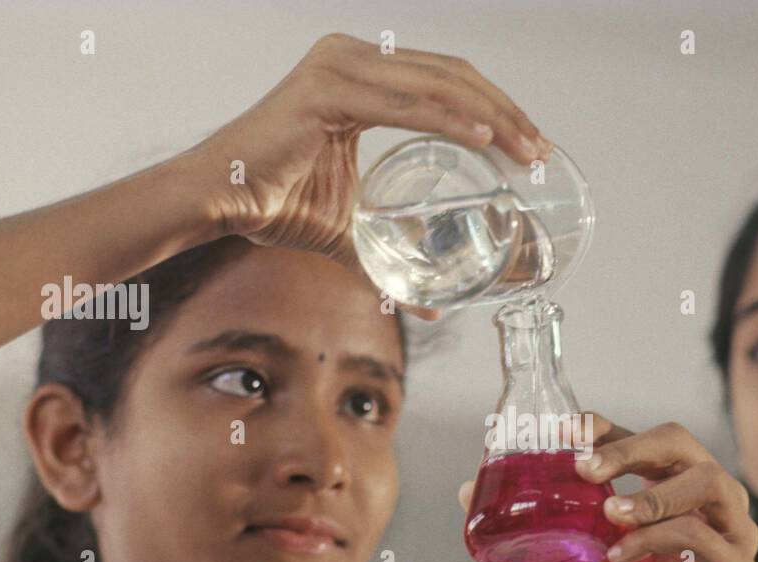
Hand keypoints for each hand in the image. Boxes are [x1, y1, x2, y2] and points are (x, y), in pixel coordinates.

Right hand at [181, 33, 551, 314]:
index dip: (494, 110)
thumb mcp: (351, 232)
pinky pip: (402, 103)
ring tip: (524, 148)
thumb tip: (428, 307)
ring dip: (489, 115)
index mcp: (361, 76)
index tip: (530, 145)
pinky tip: (483, 140)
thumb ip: (390, 257)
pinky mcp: (325, 89)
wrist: (217, 202)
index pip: (444, 81)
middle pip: (451, 75)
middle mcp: (352, 59)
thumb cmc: (272, 206)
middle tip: (540, 151)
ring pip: (436, 82)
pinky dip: (447, 119)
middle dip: (504, 112)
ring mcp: (339, 66)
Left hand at [458, 413, 757, 561]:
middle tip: (587, 468)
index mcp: (674, 480)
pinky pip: (701, 537)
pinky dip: (656, 538)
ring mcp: (731, 530)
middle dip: (631, 448)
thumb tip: (466, 488)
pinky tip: (619, 553)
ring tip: (611, 514)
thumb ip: (537, 514)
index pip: (647, 434)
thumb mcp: (571, 546)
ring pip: (705, 482)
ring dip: (652, 494)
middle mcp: (710, 496)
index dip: (609, 427)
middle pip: (682, 443)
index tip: (566, 431)